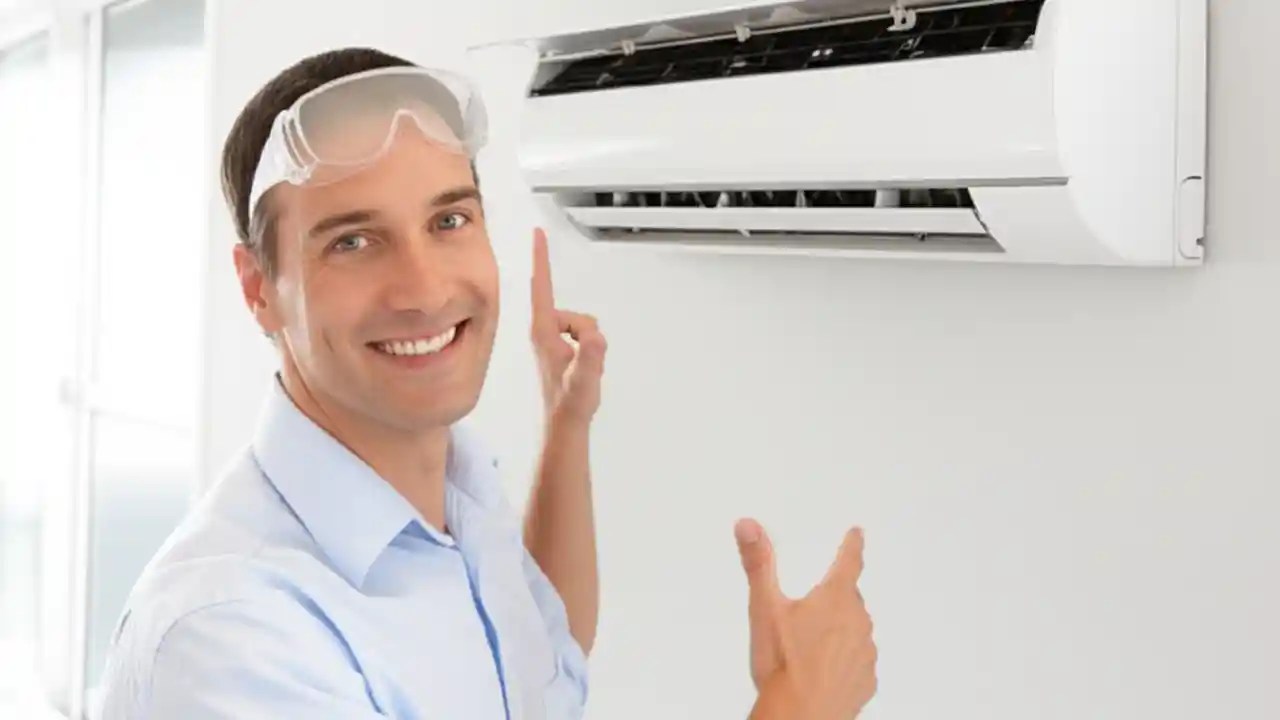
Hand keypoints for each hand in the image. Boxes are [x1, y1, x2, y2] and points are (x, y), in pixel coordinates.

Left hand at [531, 228, 606, 425]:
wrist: (565, 422)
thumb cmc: (570, 402)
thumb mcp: (585, 379)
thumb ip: (591, 356)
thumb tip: (595, 338)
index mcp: (544, 331)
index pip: (542, 286)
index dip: (541, 259)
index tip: (537, 234)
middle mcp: (544, 331)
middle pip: (575, 314)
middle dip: (586, 331)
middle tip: (580, 361)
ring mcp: (551, 340)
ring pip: (582, 324)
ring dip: (588, 343)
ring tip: (580, 368)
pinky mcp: (558, 347)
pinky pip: (582, 335)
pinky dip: (587, 348)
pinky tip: (580, 368)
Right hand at [736, 519, 877, 719]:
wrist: (799, 718)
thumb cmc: (783, 666)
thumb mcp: (763, 607)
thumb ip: (757, 563)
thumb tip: (749, 525)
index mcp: (835, 599)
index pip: (849, 562)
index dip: (852, 546)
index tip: (857, 535)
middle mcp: (857, 622)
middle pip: (848, 599)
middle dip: (832, 600)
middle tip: (806, 614)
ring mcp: (865, 653)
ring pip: (853, 630)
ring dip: (837, 632)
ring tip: (807, 649)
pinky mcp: (866, 680)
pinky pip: (856, 661)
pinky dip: (842, 661)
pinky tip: (820, 670)